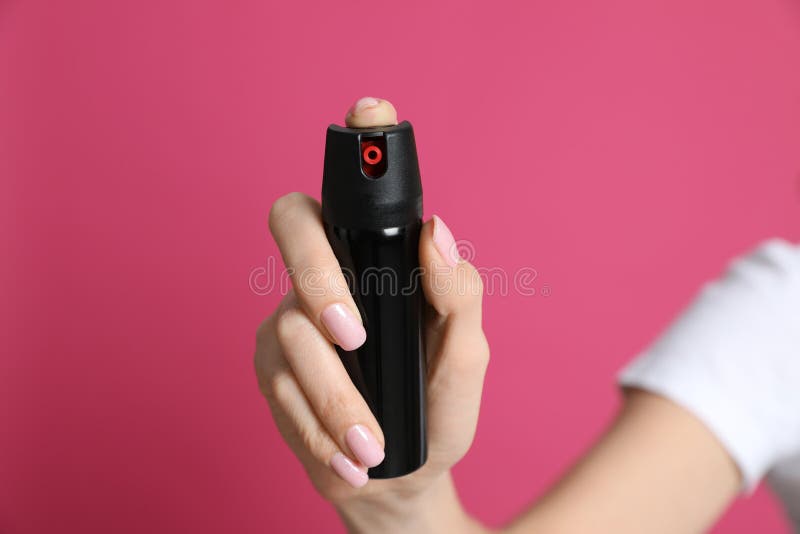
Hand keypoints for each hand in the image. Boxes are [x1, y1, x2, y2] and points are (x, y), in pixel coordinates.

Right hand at [255, 97, 489, 532]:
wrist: (398, 476)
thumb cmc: (435, 410)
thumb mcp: (465, 358)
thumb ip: (460, 296)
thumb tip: (437, 233)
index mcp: (379, 262)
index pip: (357, 193)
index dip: (357, 149)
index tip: (371, 114)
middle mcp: (329, 275)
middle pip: (293, 223)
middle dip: (318, 275)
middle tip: (350, 331)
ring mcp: (291, 318)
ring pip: (289, 330)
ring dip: (334, 396)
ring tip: (370, 445)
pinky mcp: (269, 368)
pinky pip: (279, 386)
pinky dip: (317, 427)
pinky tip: (345, 454)